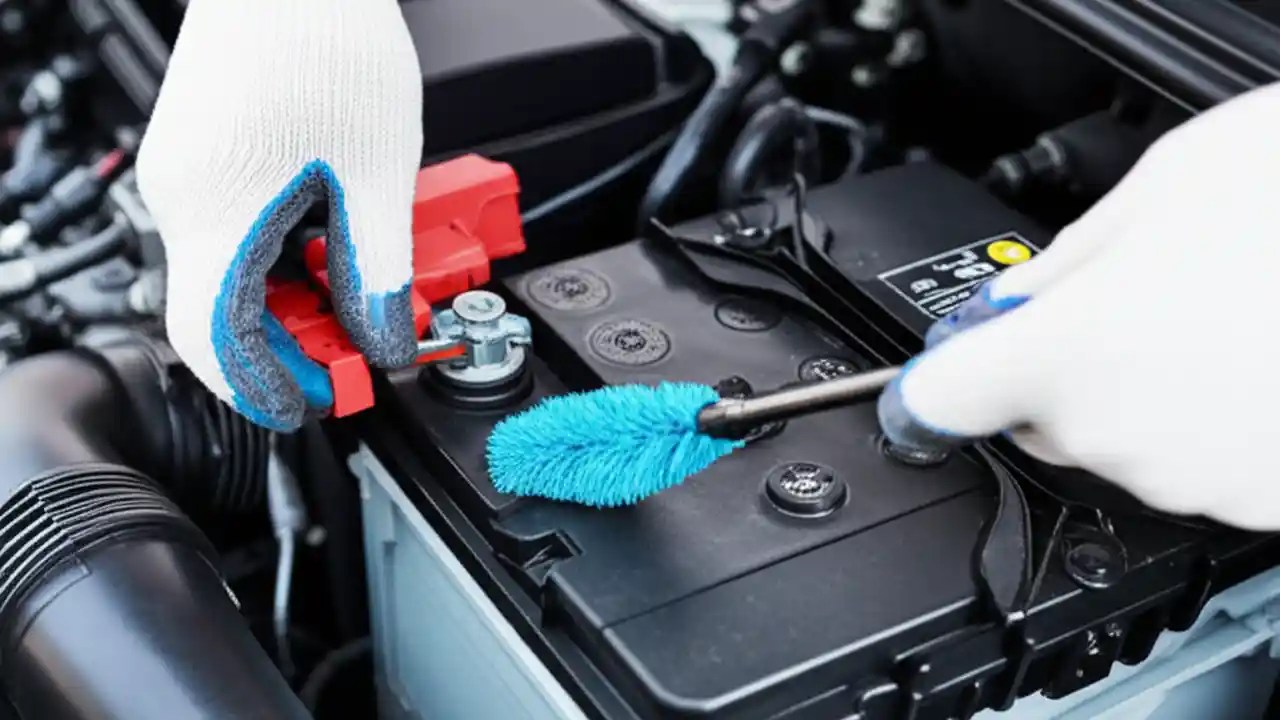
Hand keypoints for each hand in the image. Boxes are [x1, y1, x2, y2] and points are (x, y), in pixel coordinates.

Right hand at [136, 0, 422, 430]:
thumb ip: (378, 270)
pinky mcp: (199, 161)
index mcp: (219, 212)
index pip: (218, 343)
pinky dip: (275, 270)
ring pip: (223, 282)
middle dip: (285, 354)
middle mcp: (181, 201)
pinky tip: (328, 262)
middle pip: (217, 318)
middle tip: (352, 359)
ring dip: (286, 311)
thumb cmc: (330, 42)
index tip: (315, 405)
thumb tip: (385, 340)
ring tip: (354, 311)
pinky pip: (227, 242)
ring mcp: (182, 178)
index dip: (266, 389)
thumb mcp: (378, 174)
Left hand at [878, 81, 1279, 529]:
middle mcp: (1116, 433)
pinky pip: (1196, 468)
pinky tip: (1258, 368)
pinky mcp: (1257, 507)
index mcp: (1065, 352)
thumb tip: (1015, 302)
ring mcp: (1191, 480)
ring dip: (1148, 396)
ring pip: (1122, 442)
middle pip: (1037, 417)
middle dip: (1063, 370)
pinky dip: (1211, 429)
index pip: (941, 398)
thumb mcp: (1162, 189)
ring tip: (1225, 324)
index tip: (933, 379)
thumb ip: (1067, 261)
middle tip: (1142, 304)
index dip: (932, 384)